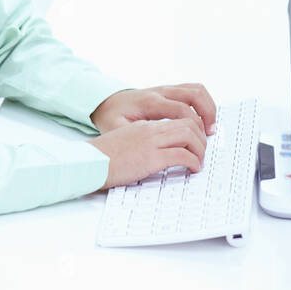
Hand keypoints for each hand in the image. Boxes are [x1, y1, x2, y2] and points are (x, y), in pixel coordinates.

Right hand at [89, 117, 205, 188]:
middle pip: (188, 124)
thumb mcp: (123, 143)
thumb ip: (140, 143)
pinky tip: (192, 170)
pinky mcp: (151, 158)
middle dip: (201, 139)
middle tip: (202, 152)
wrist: (88, 164)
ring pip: (189, 137)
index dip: (192, 130)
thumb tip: (155, 154)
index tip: (195, 142)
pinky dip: (193, 162)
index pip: (177, 119)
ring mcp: (151, 143)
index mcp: (143, 126)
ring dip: (200, 150)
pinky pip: (182, 156)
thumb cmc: (101, 159)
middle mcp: (150, 130)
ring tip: (199, 162)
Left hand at [90, 84, 216, 136]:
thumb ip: (134, 135)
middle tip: (209, 135)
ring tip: (209, 128)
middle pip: (194, 95)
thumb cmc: (111, 117)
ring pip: (197, 90)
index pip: (182, 110)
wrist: (105, 102)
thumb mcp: (115, 129)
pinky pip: (193, 90)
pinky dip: (203, 103)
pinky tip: (202, 120)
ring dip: (208, 107)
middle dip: (207, 114)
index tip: (198, 144)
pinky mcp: (169, 90)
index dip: (195, 127)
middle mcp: (160, 92)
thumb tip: (151, 146)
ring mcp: (166, 89)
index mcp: (149, 102)